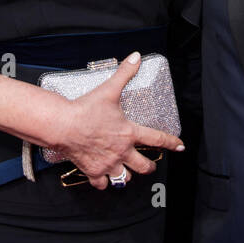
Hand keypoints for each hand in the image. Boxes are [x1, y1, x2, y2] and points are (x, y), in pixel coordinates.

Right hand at [55, 52, 183, 191]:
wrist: (63, 125)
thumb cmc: (86, 109)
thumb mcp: (109, 89)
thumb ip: (124, 74)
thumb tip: (136, 57)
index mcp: (129, 133)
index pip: (157, 139)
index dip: (171, 143)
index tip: (180, 147)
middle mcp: (122, 152)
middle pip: (144, 167)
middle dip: (148, 167)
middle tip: (148, 165)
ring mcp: (108, 164)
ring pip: (125, 178)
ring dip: (127, 175)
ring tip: (125, 171)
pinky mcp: (94, 171)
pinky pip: (103, 185)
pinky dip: (104, 183)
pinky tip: (104, 178)